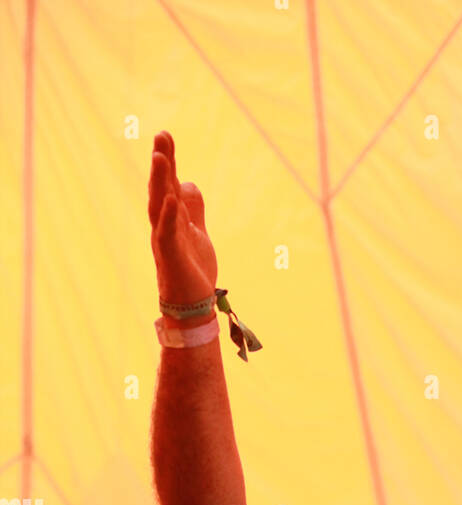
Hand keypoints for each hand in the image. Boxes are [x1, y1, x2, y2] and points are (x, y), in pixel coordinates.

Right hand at [148, 131, 217, 307]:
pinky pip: (168, 234)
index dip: (167, 161)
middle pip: (160, 189)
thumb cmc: (192, 271)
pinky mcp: (172, 257)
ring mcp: (166, 241)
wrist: (192, 306)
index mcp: (172, 219)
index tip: (165, 136)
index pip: (168, 184)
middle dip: (161, 163)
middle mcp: (164, 226)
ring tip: (160, 158)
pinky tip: (171, 198)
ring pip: (159, 207)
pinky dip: (168, 216)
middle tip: (161, 136)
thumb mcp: (197, 233)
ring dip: (159, 182)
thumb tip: (187, 182)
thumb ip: (193, 209)